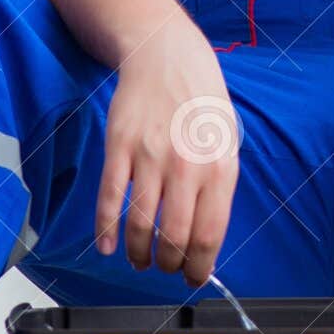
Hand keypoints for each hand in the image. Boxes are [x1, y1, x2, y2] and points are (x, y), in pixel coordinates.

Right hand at [95, 13, 239, 286]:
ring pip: (140, 223)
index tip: (192, 277)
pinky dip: (105, 229)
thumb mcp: (227, 143)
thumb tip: (206, 237)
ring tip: (138, 259)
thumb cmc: (201, 104)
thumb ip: (219, 187)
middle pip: (174, 237)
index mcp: (220, 168)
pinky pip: (110, 198)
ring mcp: (150, 156)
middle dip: (168, 264)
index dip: (198, 265)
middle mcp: (187, 166)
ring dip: (137, 252)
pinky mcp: (120, 147)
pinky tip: (106, 245)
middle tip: (164, 268)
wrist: (168, 57)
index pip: (209, 234)